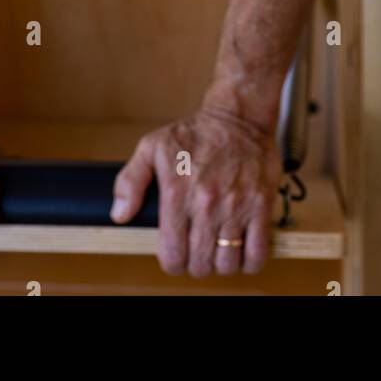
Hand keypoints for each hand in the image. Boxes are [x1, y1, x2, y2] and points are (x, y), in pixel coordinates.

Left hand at [110, 106, 281, 277]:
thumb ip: (130, 181)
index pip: (172, 255)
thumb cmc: (193, 133)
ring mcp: (236, 206)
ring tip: (218, 249)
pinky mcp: (261, 205)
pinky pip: (257, 253)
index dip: (172, 262)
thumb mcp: (151, 147)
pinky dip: (249, 262)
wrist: (237, 115)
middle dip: (195, 264)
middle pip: (200, 264)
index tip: (175, 254)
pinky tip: (242, 251)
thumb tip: (120, 215)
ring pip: (227, 263)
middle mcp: (206, 203)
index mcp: (177, 194)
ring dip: (221, 263)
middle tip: (197, 250)